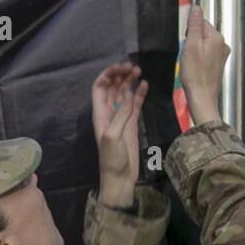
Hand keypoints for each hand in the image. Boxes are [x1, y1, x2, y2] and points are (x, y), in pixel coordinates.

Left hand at [91, 61, 148, 208]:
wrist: (121, 177)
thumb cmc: (112, 158)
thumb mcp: (114, 135)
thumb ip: (121, 113)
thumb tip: (129, 92)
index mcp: (100, 114)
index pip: (100, 88)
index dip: (108, 75)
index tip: (120, 67)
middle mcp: (109, 113)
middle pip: (112, 88)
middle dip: (120, 75)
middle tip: (132, 66)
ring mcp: (121, 118)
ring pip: (123, 94)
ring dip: (129, 82)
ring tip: (139, 71)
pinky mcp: (131, 124)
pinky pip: (134, 104)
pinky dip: (139, 94)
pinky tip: (145, 85)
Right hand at [179, 5, 227, 126]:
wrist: (202, 97)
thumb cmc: (196, 76)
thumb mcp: (191, 46)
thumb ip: (195, 25)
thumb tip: (196, 8)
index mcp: (217, 38)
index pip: (201, 22)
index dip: (189, 31)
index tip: (186, 42)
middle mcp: (222, 44)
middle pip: (202, 32)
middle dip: (192, 40)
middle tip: (188, 54)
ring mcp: (221, 55)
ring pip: (203, 43)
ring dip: (194, 50)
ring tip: (191, 63)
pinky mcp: (217, 64)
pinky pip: (205, 54)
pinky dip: (198, 58)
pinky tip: (195, 68)